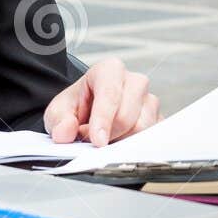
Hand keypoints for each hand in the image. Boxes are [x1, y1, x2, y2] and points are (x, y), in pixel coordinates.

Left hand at [42, 57, 160, 146]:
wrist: (90, 112)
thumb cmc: (78, 107)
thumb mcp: (59, 111)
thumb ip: (60, 121)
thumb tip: (65, 132)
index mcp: (110, 70)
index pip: (110, 93)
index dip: (103, 119)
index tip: (97, 140)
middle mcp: (135, 82)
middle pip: (127, 116)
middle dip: (108, 134)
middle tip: (91, 140)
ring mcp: (150, 101)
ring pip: (142, 129)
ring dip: (121, 141)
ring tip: (106, 138)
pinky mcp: (158, 120)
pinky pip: (152, 139)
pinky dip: (134, 146)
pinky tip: (120, 142)